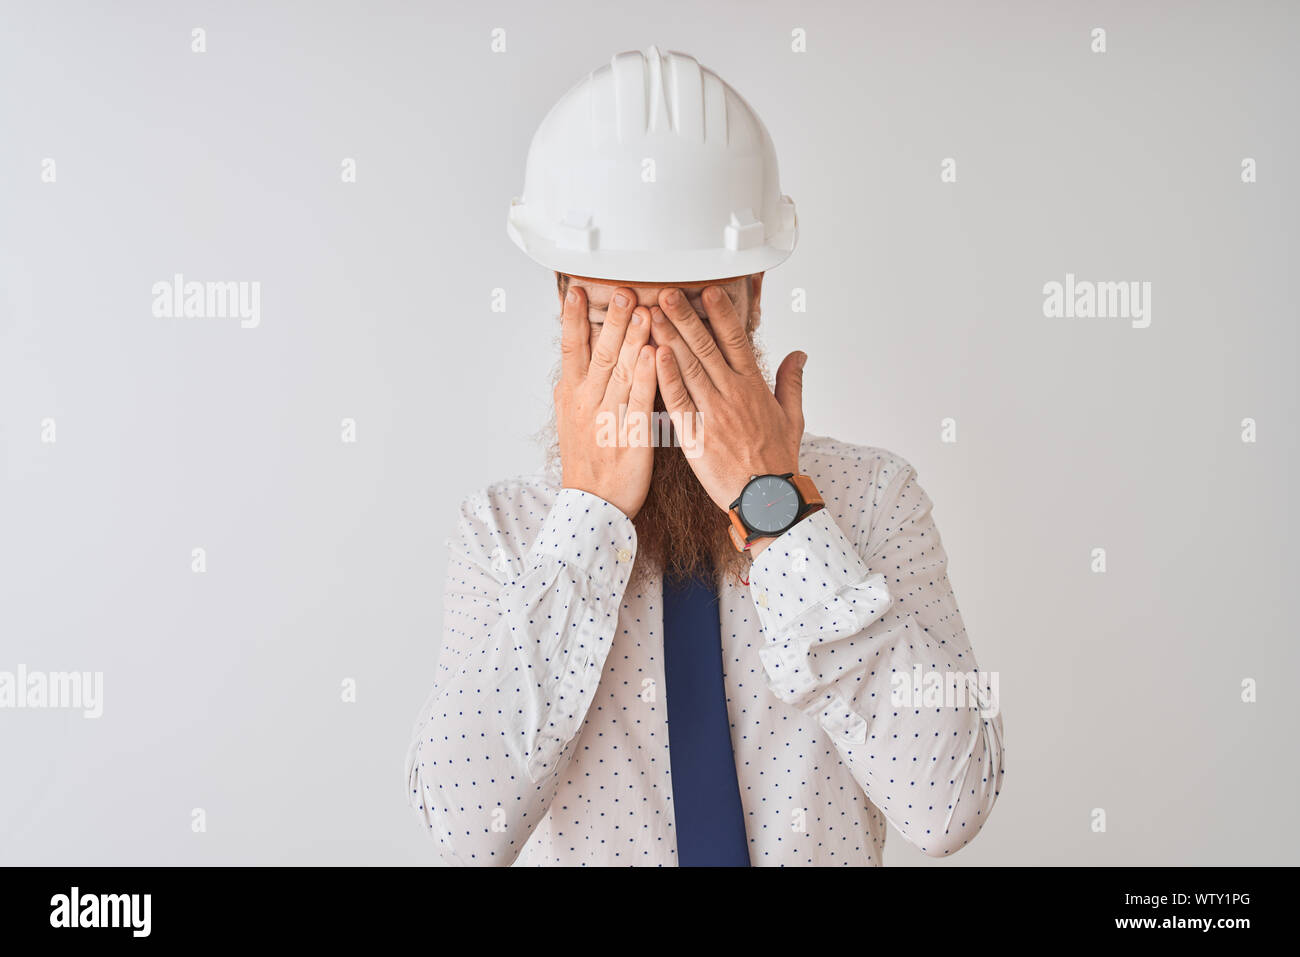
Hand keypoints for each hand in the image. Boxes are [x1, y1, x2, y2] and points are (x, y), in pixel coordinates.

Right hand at [555, 285, 656, 518]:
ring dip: (631, 340)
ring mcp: (607, 420)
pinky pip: (639, 402)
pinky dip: (646, 376)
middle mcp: (586, 404)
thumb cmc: (587, 461)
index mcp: (571, 396)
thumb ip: (575, 386)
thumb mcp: (570, 419)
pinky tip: (653, 354)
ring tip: (642, 311)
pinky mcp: (631, 437)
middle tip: (621, 291)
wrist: (593, 505)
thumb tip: (571, 356)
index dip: (572, 318)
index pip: (570, 349)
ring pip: (619, 373)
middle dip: (610, 320)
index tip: (575, 290)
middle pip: (598, 354)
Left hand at [651, 285, 806, 521]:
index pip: (736, 340)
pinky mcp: (695, 435)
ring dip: (669, 338)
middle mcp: (732, 394)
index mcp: (754, 387)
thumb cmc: (777, 460)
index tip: (708, 291)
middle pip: (706, 347)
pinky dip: (666, 377)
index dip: (722, 314)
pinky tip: (654, 355)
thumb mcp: (793, 417)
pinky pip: (677, 401)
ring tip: (652, 314)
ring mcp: (712, 413)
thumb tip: (799, 354)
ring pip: (688, 368)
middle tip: (668, 293)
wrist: (766, 498)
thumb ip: (791, 381)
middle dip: (685, 318)